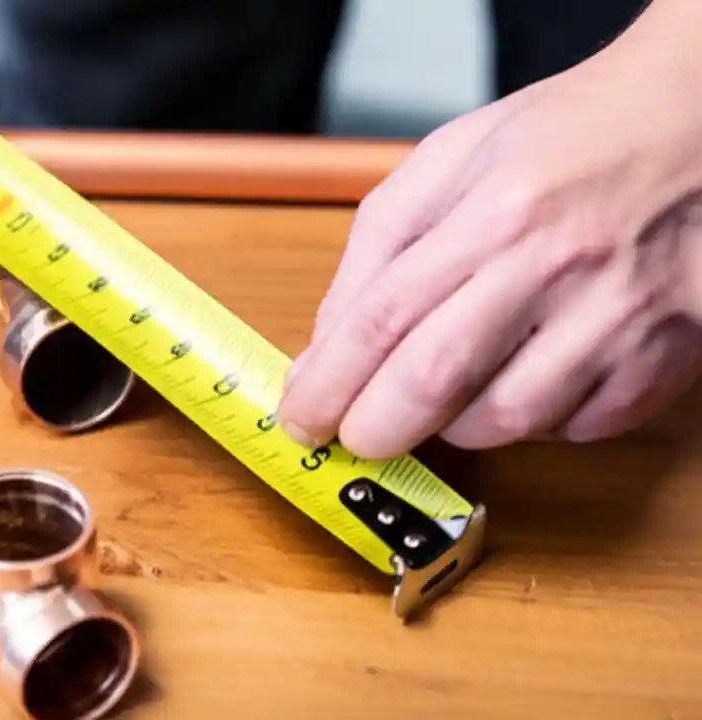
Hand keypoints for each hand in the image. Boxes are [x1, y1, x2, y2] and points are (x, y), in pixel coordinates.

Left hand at [278, 0, 701, 458]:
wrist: (693, 120)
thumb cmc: (563, 139)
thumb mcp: (450, 160)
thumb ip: (378, 249)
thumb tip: (327, 350)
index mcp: (495, 210)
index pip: (382, 319)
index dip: (329, 384)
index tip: (301, 418)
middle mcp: (558, 266)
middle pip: (436, 381)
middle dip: (376, 427)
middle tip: (354, 436)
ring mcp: (618, 318)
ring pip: (506, 420)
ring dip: (458, 423)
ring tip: (454, 383)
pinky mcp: (664, 357)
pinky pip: (576, 428)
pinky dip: (537, 421)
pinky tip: (530, 375)